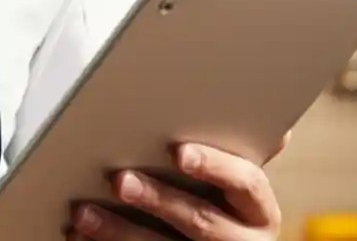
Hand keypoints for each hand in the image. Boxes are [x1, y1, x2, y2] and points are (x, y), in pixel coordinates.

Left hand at [68, 132, 291, 240]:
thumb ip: (236, 156)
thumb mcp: (233, 184)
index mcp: (257, 210)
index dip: (215, 166)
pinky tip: (80, 236)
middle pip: (201, 221)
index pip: (246, 183)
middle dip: (158, 199)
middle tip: (120, 180)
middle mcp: (242, 240)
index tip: (180, 153)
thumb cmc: (220, 205)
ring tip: (85, 213)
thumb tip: (276, 126)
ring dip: (120, 231)